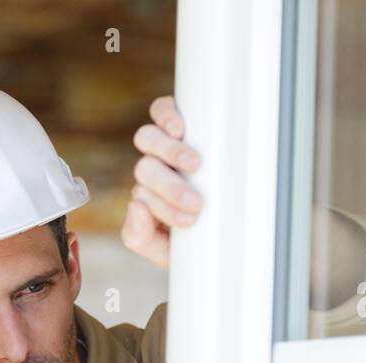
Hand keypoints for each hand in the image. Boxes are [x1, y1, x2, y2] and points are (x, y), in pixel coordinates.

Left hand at [122, 95, 204, 267]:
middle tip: (195, 202)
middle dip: (169, 189)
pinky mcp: (181, 121)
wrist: (230, 226)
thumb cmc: (201, 234)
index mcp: (148, 199)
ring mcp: (165, 145)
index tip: (192, 221)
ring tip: (194, 164)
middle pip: (145, 169)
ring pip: (147, 139)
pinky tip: (178, 128)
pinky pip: (161, 109)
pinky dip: (166, 115)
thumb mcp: (166, 249)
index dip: (162, 209)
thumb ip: (140, 236)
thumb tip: (134, 205)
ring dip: (169, 152)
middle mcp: (153, 171)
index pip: (141, 198)